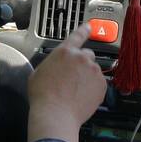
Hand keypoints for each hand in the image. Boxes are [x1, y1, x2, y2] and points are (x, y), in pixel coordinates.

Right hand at [27, 22, 106, 141]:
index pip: (77, 36)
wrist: (56, 114)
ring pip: (93, 70)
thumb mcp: (39, 72)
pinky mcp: (102, 85)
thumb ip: (51, 63)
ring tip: (75, 91)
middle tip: (73, 78)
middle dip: (82, 64)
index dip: (84, 30)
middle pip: (87, 55)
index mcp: (65, 52)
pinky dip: (93, 89)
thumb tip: (54, 66)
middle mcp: (82, 58)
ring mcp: (94, 71)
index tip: (89, 26)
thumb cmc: (43, 95)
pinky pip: (99, 84)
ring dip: (87, 77)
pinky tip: (81, 97)